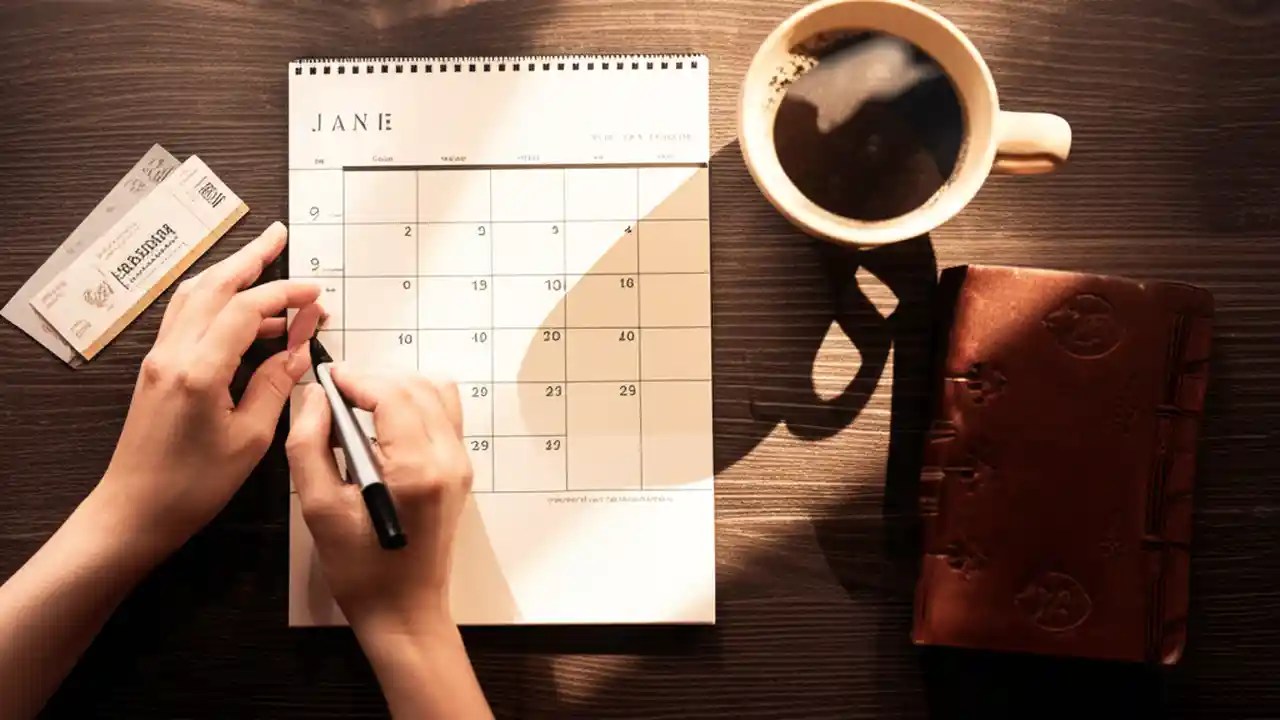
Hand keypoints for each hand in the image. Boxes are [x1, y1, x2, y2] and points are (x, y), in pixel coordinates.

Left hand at [97, 221, 323, 556]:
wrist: (135, 510)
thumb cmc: (190, 486)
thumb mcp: (250, 439)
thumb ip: (275, 385)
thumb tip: (297, 348)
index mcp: (198, 371)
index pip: (245, 310)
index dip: (284, 294)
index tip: (315, 294)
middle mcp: (173, 355)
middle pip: (213, 285)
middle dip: (250, 258)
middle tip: (278, 235)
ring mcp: (160, 359)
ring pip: (195, 295)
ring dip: (231, 274)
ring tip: (265, 264)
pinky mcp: (158, 369)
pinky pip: (188, 318)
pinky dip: (217, 302)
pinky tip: (244, 314)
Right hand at [287, 366, 471, 634]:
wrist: (404, 609)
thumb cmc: (360, 569)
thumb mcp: (319, 509)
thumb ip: (309, 445)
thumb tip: (315, 398)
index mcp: (418, 469)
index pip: (392, 395)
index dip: (356, 379)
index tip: (326, 380)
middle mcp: (449, 459)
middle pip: (417, 387)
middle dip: (373, 382)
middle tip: (336, 396)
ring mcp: (461, 464)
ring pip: (436, 394)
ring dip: (396, 390)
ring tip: (358, 410)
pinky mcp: (460, 470)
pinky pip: (444, 415)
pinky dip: (414, 406)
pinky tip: (382, 429)